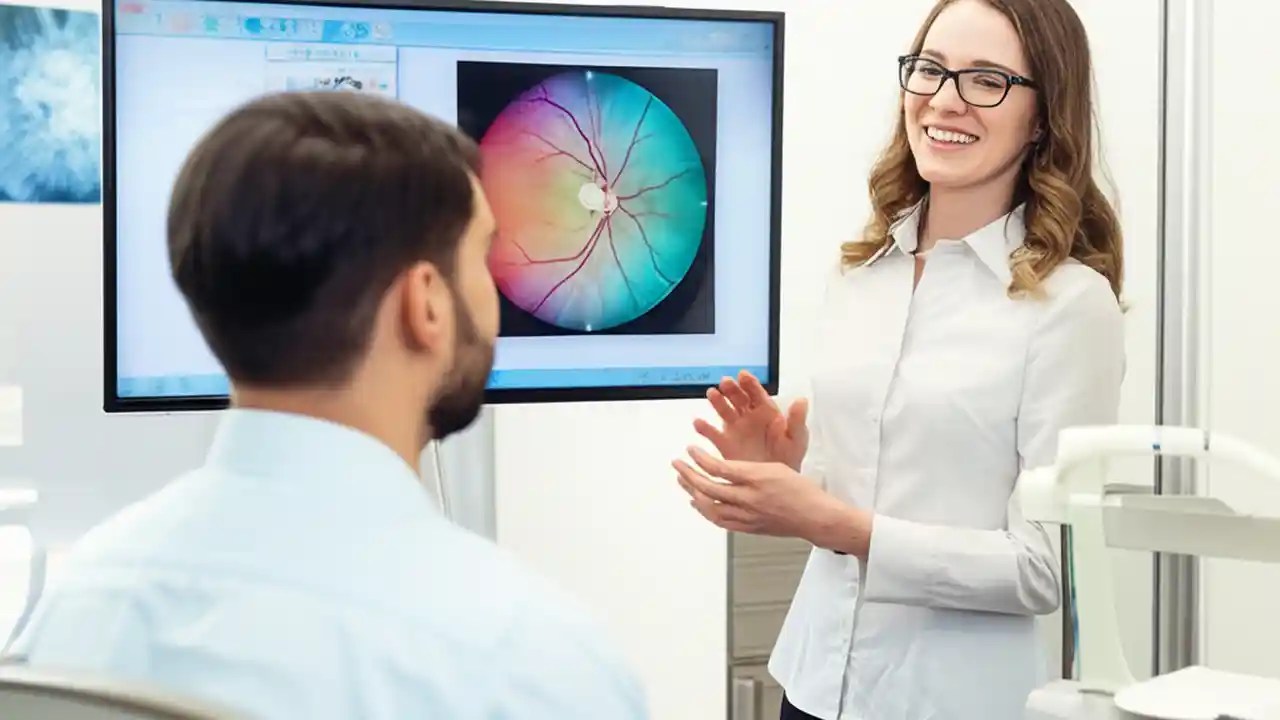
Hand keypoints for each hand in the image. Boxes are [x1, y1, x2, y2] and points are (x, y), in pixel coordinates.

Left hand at [673, 446, 870, 554]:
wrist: (814, 516)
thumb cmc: (801, 490)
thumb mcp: (776, 466)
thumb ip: (748, 467)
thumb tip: (724, 465)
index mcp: (756, 478)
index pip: (719, 468)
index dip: (700, 459)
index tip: (690, 450)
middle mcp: (748, 498)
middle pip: (708, 488)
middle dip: (688, 475)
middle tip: (677, 465)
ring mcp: (747, 515)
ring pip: (709, 506)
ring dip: (693, 492)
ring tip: (683, 481)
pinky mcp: (748, 527)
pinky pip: (719, 520)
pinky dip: (705, 510)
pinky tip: (697, 502)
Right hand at [695, 370, 808, 470]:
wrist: (775, 482)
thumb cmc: (789, 457)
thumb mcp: (797, 438)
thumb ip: (797, 420)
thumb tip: (801, 400)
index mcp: (766, 411)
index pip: (757, 393)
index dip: (749, 383)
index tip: (743, 375)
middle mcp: (748, 416)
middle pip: (737, 398)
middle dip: (732, 389)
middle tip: (726, 382)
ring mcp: (735, 428)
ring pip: (724, 411)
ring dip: (717, 402)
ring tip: (712, 394)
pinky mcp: (725, 444)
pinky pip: (713, 434)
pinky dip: (704, 428)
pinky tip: (699, 423)